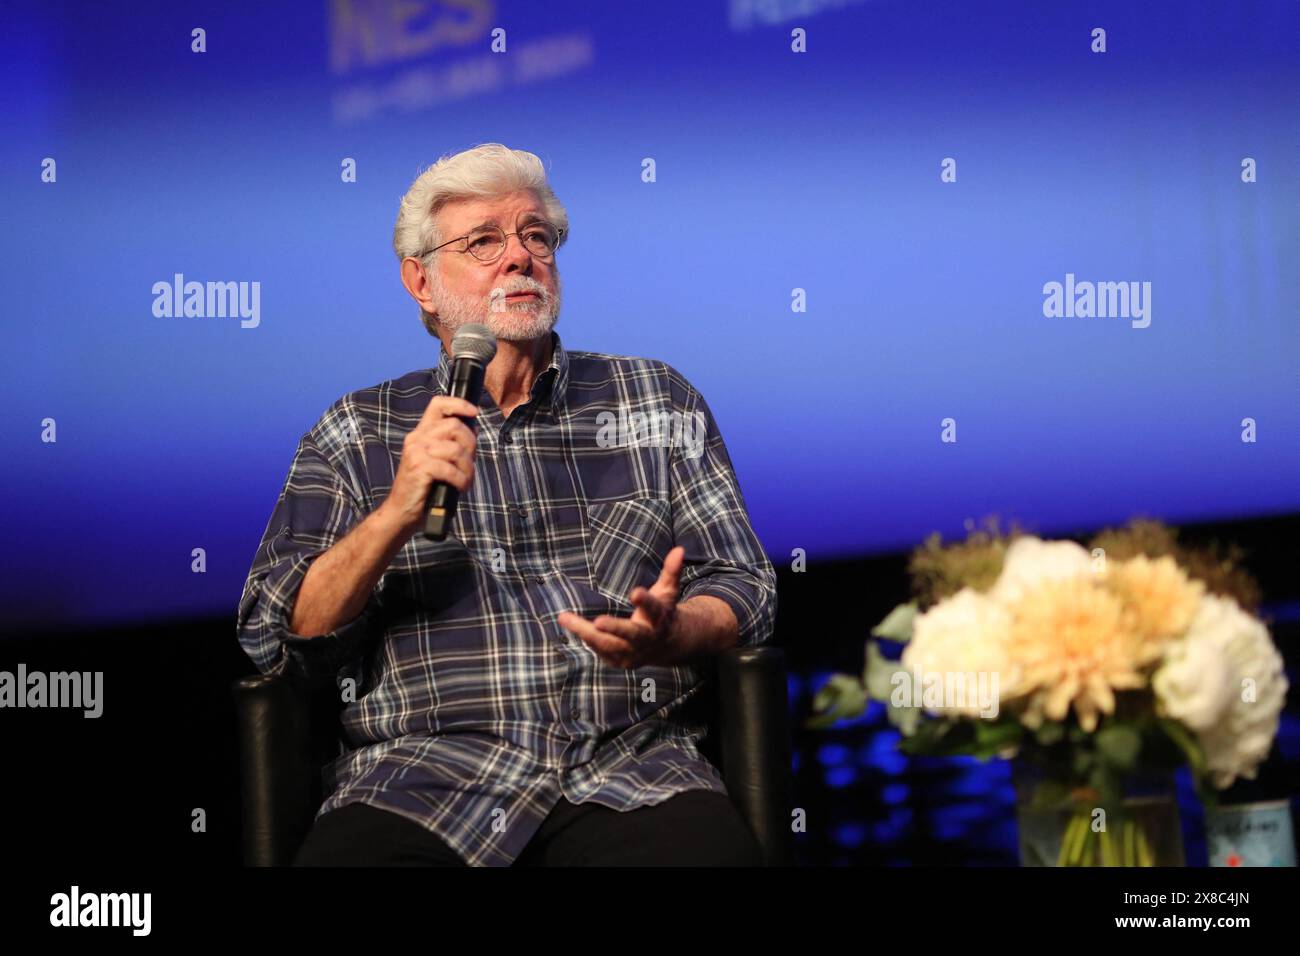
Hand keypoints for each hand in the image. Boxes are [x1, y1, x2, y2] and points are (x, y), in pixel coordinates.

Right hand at [379, 395, 478, 539]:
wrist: (401, 510)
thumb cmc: (424, 487)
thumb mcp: (439, 461)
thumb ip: (452, 444)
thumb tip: (474, 429)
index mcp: (421, 433)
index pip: (438, 404)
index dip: (459, 404)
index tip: (474, 413)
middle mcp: (417, 437)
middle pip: (455, 426)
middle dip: (470, 445)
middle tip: (468, 465)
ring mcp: (416, 451)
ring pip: (456, 449)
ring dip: (467, 468)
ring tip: (465, 480)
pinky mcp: (419, 466)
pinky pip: (451, 469)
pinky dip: (461, 480)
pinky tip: (459, 488)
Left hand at [559, 546, 685, 668]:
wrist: (667, 645)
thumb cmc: (662, 611)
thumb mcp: (668, 591)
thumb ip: (671, 571)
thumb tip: (679, 549)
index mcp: (659, 618)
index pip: (653, 608)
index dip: (645, 601)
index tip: (635, 592)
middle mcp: (647, 638)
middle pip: (630, 634)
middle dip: (614, 628)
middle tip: (598, 621)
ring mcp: (634, 653)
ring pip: (609, 644)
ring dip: (586, 632)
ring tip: (564, 617)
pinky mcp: (622, 661)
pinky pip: (602, 651)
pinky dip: (589, 639)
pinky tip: (574, 626)